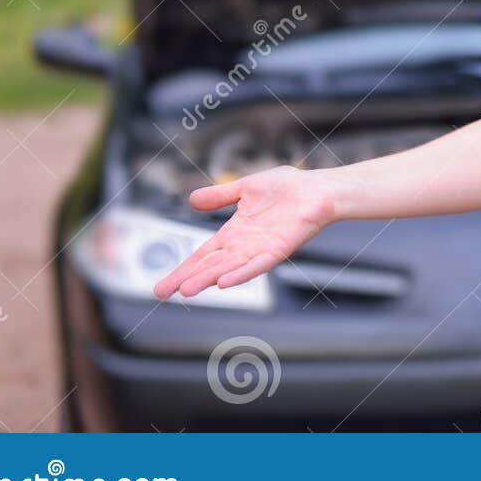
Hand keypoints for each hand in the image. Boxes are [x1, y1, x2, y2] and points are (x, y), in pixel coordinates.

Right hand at [151, 165, 336, 300]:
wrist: (319, 187)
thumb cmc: (287, 188)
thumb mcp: (245, 188)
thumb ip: (220, 196)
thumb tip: (191, 200)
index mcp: (235, 232)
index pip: (203, 254)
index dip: (183, 268)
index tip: (162, 285)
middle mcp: (245, 245)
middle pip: (210, 265)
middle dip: (187, 278)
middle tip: (163, 292)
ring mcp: (261, 249)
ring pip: (229, 268)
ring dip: (208, 278)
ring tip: (187, 289)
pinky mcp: (279, 248)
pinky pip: (258, 264)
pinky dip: (242, 273)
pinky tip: (225, 282)